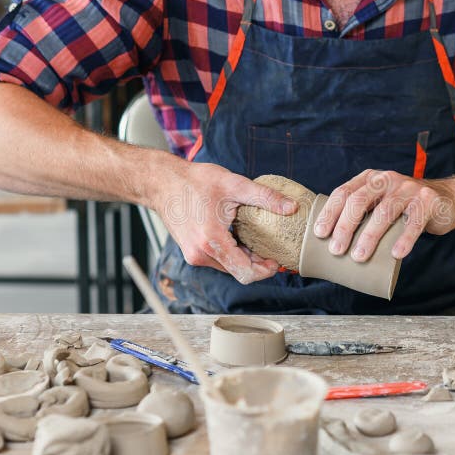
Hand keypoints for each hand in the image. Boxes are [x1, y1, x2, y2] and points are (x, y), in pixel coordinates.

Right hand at [151, 160, 297, 283]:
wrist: (162, 182)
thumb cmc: (194, 182)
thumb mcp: (234, 185)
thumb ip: (265, 198)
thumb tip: (292, 207)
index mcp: (212, 241)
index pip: (245, 272)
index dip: (264, 271)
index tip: (275, 260)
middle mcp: (200, 254)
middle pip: (238, 272)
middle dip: (257, 264)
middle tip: (271, 250)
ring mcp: (194, 255)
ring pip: (228, 267)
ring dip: (244, 258)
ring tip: (256, 240)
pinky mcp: (191, 252)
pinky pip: (218, 260)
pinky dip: (231, 253)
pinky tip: (239, 236)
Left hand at [313, 170, 454, 261]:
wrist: (447, 200)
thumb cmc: (405, 208)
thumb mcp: (380, 202)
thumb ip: (362, 213)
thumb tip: (330, 244)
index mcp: (370, 179)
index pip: (344, 192)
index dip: (329, 213)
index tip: (319, 234)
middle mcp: (387, 179)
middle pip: (359, 201)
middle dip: (344, 227)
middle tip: (336, 250)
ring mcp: (408, 188)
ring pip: (384, 212)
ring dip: (369, 237)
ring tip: (359, 257)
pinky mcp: (428, 200)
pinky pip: (414, 222)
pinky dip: (404, 239)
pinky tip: (396, 254)